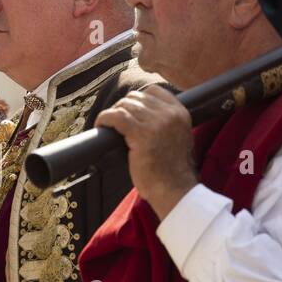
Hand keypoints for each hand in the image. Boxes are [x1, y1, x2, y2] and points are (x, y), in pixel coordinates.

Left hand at [95, 86, 195, 218]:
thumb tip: (142, 114)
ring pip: (125, 105)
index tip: (129, 112)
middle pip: (137, 97)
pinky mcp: (141, 134)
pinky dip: (105, 118)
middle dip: (123, 107)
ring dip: (113, 114)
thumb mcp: (178, 138)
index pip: (154, 91)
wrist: (174, 190)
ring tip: (108, 125)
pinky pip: (116, 117)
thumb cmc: (172, 171)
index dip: (138, 99)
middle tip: (116, 123)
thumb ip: (166, 123)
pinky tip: (101, 125)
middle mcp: (170, 114)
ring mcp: (156, 123)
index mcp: (181, 113)